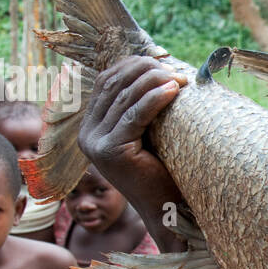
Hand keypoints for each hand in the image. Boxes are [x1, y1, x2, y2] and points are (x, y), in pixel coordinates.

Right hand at [80, 56, 184, 211]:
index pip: (106, 81)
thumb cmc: (164, 170)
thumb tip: (160, 66)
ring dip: (154, 81)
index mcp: (91, 127)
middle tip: (174, 68)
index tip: (161, 58)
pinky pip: (135, 115)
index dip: (133, 65)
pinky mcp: (111, 152)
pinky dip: (155, 99)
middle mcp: (87, 134)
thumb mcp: (148, 131)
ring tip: (180, 78)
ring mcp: (96, 143)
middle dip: (145, 70)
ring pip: (125, 97)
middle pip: (114, 84)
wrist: (167, 209)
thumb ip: (142, 106)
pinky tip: (174, 91)